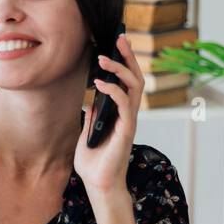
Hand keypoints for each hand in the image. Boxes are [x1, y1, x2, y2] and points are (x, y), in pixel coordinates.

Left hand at [74, 35, 144, 203]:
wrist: (99, 185)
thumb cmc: (94, 163)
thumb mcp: (87, 134)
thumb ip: (92, 118)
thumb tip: (90, 103)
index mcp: (120, 113)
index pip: (127, 81)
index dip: (124, 62)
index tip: (116, 43)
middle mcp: (128, 114)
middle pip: (135, 78)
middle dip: (128, 56)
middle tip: (119, 38)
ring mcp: (129, 121)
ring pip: (133, 87)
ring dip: (119, 69)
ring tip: (103, 58)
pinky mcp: (126, 130)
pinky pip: (123, 104)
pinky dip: (113, 90)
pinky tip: (99, 83)